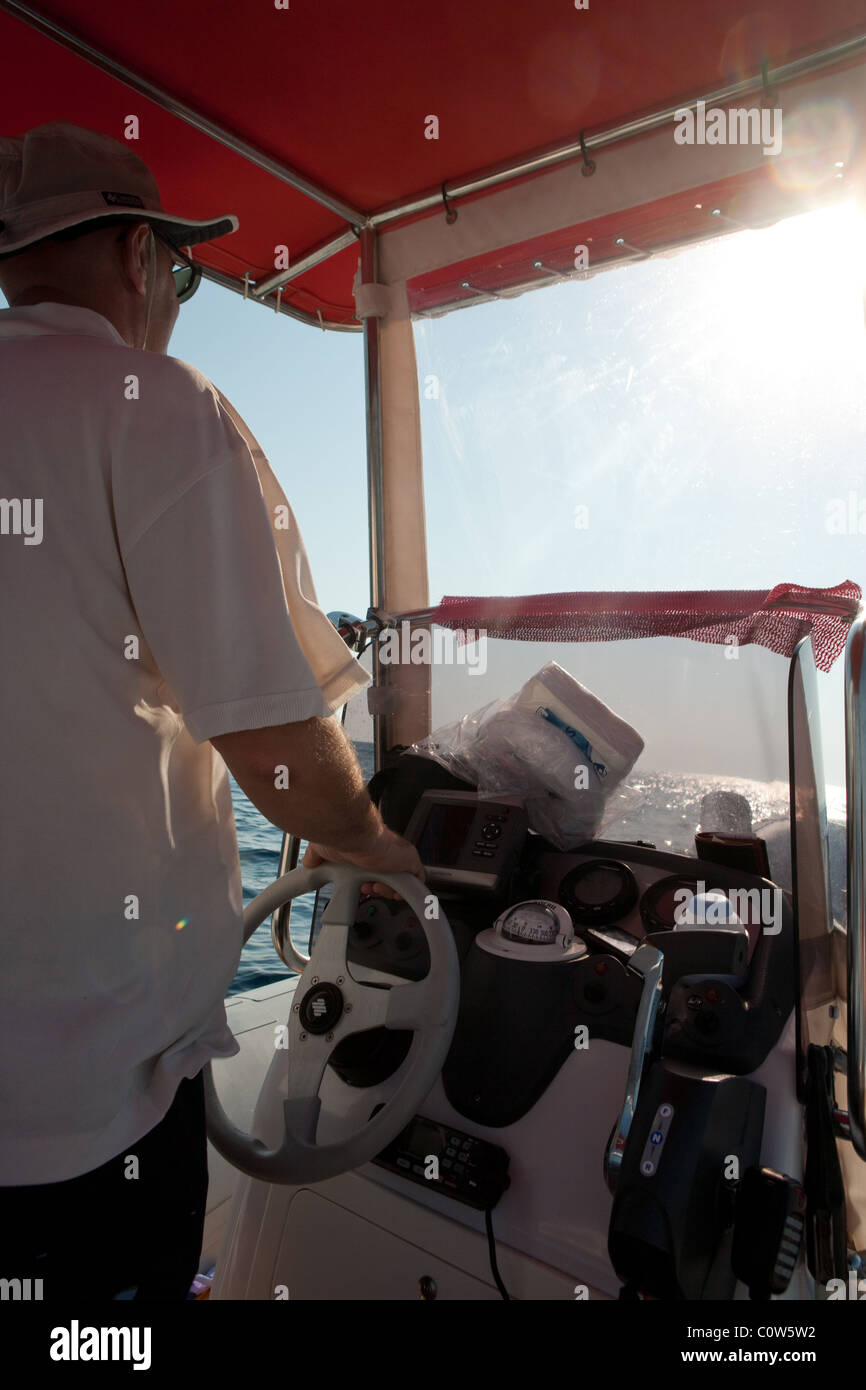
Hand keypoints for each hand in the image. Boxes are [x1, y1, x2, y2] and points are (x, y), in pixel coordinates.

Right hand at [302, 825, 425, 901]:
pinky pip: (417, 880)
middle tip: (367, 889)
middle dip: (381, 888)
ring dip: (390, 891)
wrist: (350, 832)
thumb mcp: (325, 850)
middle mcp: (389, 851)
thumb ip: (318, 856)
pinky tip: (389, 890)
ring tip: (375, 888)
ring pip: (405, 880)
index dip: (372, 882)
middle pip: (394, 876)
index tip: (362, 887)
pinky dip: (405, 890)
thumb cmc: (340, 836)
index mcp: (373, 848)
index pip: (380, 868)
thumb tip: (308, 862)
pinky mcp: (409, 860)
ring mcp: (400, 855)